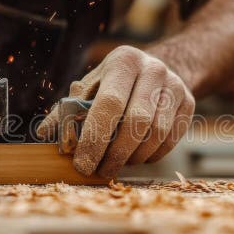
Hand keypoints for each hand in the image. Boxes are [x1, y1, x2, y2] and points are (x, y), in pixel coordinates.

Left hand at [37, 46, 194, 177]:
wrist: (158, 70)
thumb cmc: (114, 84)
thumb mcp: (90, 87)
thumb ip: (68, 110)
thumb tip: (44, 134)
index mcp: (123, 61)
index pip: (108, 104)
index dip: (94, 138)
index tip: (82, 164)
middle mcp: (153, 69)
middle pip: (135, 122)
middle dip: (114, 154)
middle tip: (99, 171)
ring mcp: (175, 86)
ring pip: (155, 135)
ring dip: (133, 157)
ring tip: (116, 163)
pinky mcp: (189, 102)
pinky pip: (170, 140)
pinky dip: (150, 155)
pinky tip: (136, 156)